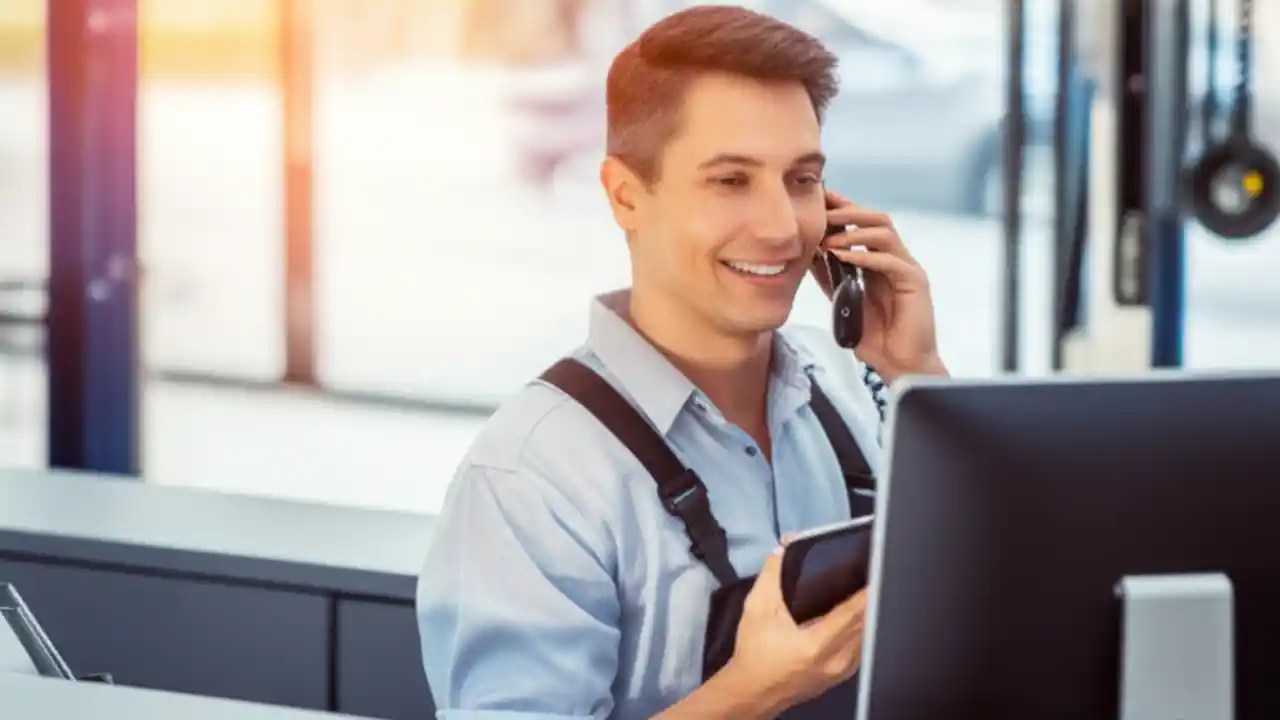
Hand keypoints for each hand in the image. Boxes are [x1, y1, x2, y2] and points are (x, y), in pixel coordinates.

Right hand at [722, 541, 867, 713]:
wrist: (751, 690)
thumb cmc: (754, 652)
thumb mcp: (756, 609)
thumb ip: (771, 576)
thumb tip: (782, 549)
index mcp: (817, 644)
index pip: (853, 613)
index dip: (867, 592)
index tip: (875, 572)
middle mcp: (835, 660)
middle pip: (865, 624)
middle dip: (869, 599)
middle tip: (870, 576)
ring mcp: (841, 671)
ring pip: (865, 637)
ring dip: (866, 615)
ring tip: (865, 593)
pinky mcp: (840, 676)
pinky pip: (860, 649)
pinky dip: (860, 631)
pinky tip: (855, 618)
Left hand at [808, 189, 947, 381]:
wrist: (899, 364)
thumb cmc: (874, 335)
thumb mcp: (842, 300)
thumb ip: (830, 277)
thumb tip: (807, 254)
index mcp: (879, 260)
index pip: (863, 224)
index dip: (842, 209)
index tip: (817, 201)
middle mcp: (895, 258)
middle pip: (876, 218)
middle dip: (848, 211)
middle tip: (822, 211)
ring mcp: (906, 268)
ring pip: (885, 232)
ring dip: (854, 231)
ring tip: (829, 239)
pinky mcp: (915, 282)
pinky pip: (890, 260)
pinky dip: (864, 255)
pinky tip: (843, 257)